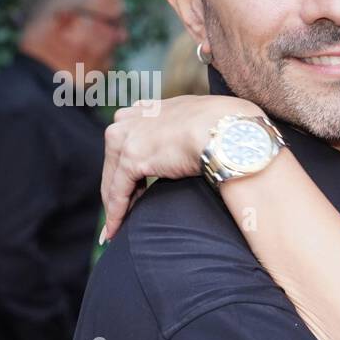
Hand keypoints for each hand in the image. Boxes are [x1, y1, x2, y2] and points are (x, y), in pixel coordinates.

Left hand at [99, 94, 256, 241]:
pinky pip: (118, 193)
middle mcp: (129, 120)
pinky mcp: (132, 159)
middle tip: (118, 214)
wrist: (226, 129)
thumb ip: (185, 129)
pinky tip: (116, 229)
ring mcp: (128, 138)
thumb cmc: (223, 126)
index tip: (132, 186)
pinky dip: (117, 214)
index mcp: (144, 110)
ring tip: (115, 229)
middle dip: (116, 190)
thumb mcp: (197, 121)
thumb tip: (195, 144)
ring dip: (115, 206)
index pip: (128, 143)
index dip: (127, 168)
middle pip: (115, 162)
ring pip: (113, 179)